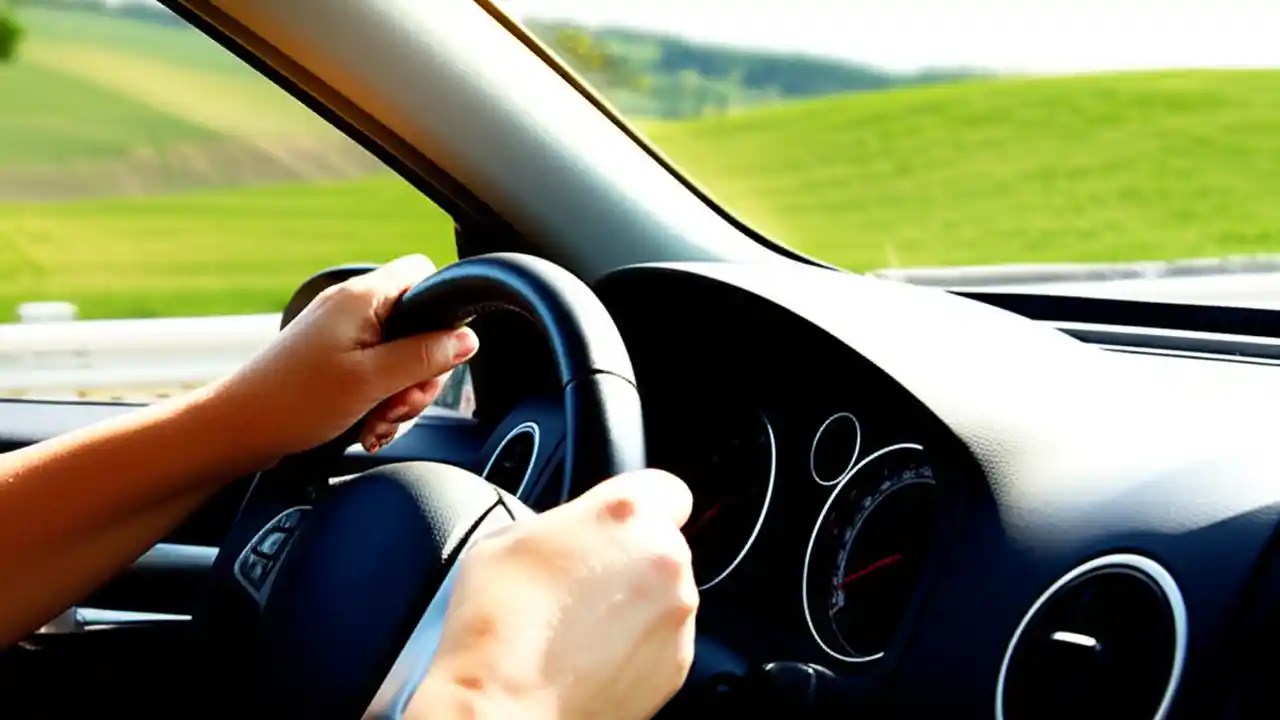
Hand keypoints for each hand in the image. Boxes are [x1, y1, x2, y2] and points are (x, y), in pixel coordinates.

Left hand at [214, 254, 478, 460]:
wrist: (237, 429)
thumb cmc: (292, 401)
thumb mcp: (371, 381)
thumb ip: (425, 357)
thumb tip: (468, 340)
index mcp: (363, 298)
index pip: (424, 274)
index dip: (442, 310)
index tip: (437, 352)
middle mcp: (354, 310)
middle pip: (420, 328)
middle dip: (420, 374)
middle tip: (399, 402)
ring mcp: (345, 336)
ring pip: (403, 360)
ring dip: (400, 397)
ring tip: (377, 422)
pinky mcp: (337, 362)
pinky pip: (380, 377)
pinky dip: (381, 404)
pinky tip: (368, 427)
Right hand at [412, 470, 698, 719]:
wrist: (504, 710)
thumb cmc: (497, 626)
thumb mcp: (508, 538)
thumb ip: (562, 523)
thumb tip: (573, 534)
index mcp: (627, 515)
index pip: (664, 487)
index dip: (638, 506)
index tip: (615, 524)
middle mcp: (666, 563)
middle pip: (661, 546)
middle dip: (627, 559)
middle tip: (577, 583)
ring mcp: (676, 619)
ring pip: (663, 595)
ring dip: (633, 603)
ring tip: (577, 627)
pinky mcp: (676, 666)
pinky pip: (661, 640)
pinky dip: (634, 645)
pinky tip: (587, 657)